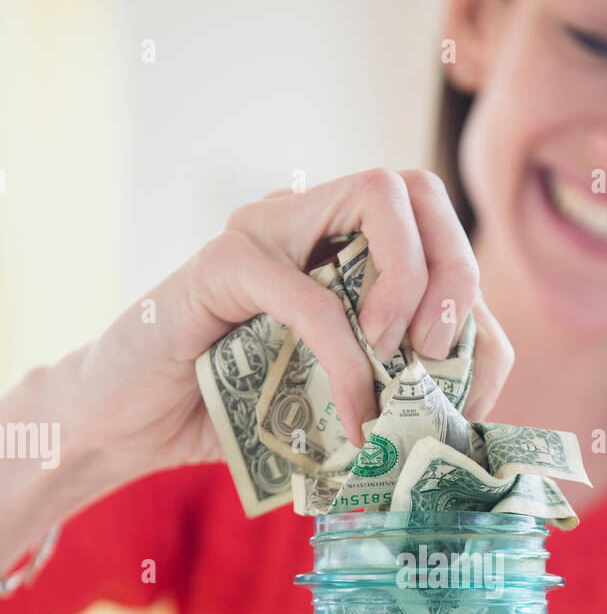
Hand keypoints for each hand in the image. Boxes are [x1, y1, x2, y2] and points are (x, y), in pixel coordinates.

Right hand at [70, 168, 512, 484]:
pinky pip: (312, 296)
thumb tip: (465, 417)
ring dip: (412, 284)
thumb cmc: (228, 414)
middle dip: (457, 273)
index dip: (476, 311)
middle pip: (419, 188)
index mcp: (340, 244)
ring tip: (399, 366)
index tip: (466, 396)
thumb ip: (389, 385)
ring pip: (377, 195)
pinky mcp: (222, 264)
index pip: (437, 230)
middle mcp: (306, 218)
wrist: (123, 425)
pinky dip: (349, 364)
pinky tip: (355, 422)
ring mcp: (264, 229)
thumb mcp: (331, 400)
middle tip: (438, 356)